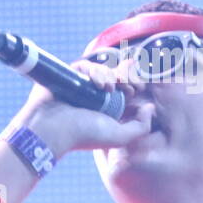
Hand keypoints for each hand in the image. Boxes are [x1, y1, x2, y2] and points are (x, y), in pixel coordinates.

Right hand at [10, 56, 151, 156]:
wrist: (53, 129)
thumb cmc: (83, 135)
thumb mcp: (119, 137)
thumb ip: (141, 126)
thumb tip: (149, 108)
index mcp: (107, 108)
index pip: (124, 89)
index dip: (133, 83)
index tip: (139, 86)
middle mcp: (94, 95)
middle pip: (116, 76)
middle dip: (126, 77)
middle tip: (130, 84)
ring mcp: (81, 84)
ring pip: (102, 69)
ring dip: (110, 76)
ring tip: (110, 89)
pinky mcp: (69, 75)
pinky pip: (85, 65)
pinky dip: (94, 72)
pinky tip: (98, 85)